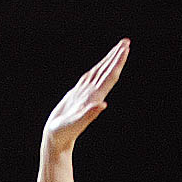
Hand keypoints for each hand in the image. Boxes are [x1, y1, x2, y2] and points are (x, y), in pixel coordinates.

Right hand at [43, 39, 129, 155]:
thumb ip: (89, 115)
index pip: (110, 76)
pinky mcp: (77, 96)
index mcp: (94, 98)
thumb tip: (103, 105)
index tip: (126, 49)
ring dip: (109, 60)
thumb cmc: (63, 133)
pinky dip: (96, 69)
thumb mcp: (75, 124)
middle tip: (126, 42)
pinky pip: (89, 78)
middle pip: (108, 72)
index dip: (118, 62)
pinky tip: (99, 66)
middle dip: (117, 56)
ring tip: (117, 48)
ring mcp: (85, 95)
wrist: (56, 140)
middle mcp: (92, 95)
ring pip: (99, 73)